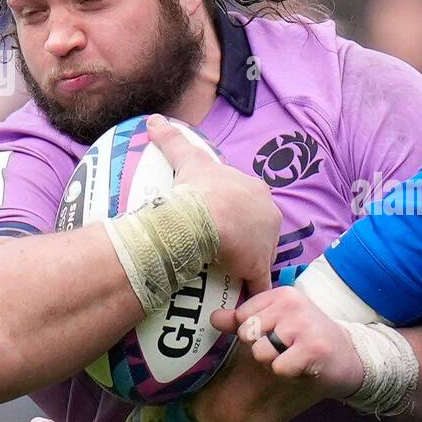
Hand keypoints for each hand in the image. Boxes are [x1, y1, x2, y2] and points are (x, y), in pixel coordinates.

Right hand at [146, 113, 279, 297]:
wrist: (203, 217)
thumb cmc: (198, 188)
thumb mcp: (187, 158)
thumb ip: (172, 138)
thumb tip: (153, 119)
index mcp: (256, 189)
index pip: (251, 200)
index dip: (239, 209)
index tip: (222, 216)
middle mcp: (268, 215)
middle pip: (260, 228)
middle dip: (247, 236)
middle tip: (223, 245)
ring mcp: (266, 243)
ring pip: (260, 254)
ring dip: (248, 262)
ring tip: (227, 270)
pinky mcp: (258, 267)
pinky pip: (258, 284)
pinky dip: (253, 293)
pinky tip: (244, 302)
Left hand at [210, 287, 364, 400]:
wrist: (349, 358)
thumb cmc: (307, 340)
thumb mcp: (276, 324)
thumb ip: (242, 320)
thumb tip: (213, 317)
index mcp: (283, 294)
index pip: (242, 316)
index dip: (252, 333)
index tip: (276, 335)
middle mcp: (293, 304)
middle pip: (248, 334)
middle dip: (261, 348)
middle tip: (286, 349)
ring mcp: (304, 325)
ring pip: (260, 351)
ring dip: (273, 362)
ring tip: (293, 357)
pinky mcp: (312, 349)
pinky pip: (277, 367)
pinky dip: (287, 373)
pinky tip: (302, 367)